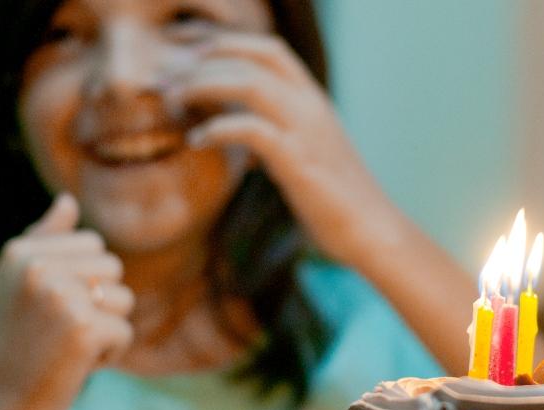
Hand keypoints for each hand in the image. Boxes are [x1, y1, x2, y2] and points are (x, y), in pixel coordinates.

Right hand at [0, 194, 134, 409]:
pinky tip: (74, 367)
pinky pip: (125, 332)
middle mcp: (37, 267)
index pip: (93, 244)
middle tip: (57, 333)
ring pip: (123, 299)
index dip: (82, 282)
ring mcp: (60, 296)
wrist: (0, 408)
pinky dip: (109, 355)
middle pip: (113, 268)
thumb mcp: (19, 287)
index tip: (47, 310)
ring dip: (104, 330)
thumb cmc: (16, 347)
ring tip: (65, 349)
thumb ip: (44, 240)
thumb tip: (68, 200)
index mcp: (20, 252)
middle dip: (98, 304)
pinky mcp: (83, 329)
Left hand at [172, 33, 404, 267]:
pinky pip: (250, 129)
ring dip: (205, 86)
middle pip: (253, 59)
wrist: (371, 231)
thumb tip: (239, 130)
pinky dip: (216, 129)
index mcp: (315, 101)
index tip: (191, 55)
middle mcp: (312, 107)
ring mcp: (306, 132)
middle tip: (172, 80)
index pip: (270, 51)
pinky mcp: (298, 162)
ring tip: (177, 101)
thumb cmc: (336, 200)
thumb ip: (277, 133)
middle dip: (205, 62)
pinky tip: (196, 141)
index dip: (227, 44)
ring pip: (249, 84)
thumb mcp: (306, 154)